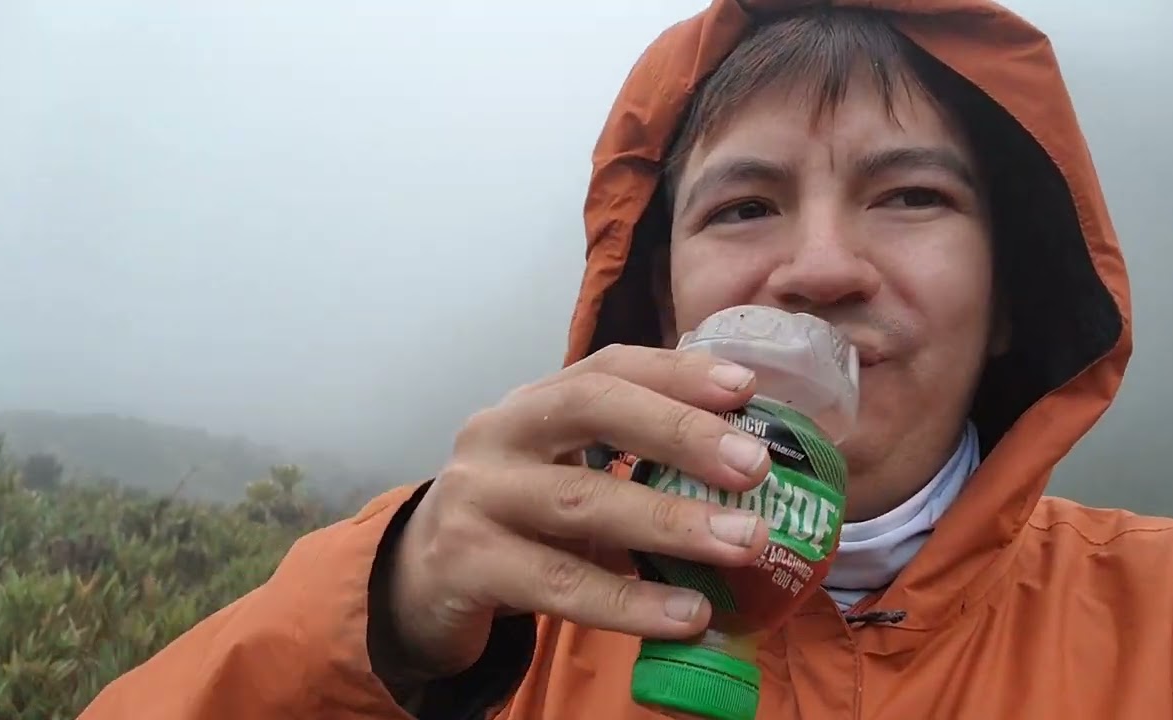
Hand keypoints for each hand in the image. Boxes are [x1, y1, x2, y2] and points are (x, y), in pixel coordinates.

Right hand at [384, 344, 771, 683]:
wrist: (418, 582)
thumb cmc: (515, 523)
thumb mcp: (563, 477)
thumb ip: (628, 466)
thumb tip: (745, 476)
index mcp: (531, 404)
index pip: (607, 367)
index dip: (677, 372)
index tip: (746, 389)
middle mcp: (497, 433)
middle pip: (591, 408)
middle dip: (680, 432)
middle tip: (754, 466)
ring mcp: (475, 495)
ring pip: (581, 500)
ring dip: (670, 521)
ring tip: (743, 543)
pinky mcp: (465, 563)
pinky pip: (560, 583)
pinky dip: (630, 602)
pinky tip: (688, 615)